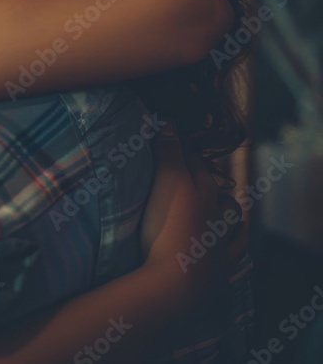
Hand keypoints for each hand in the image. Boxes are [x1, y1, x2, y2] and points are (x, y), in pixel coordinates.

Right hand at [139, 131, 242, 302]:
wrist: (174, 283)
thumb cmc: (166, 230)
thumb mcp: (166, 182)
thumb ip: (168, 149)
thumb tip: (166, 118)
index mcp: (201, 187)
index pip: (190, 157)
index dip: (178, 144)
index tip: (166, 134)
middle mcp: (216, 209)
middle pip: (210, 182)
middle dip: (198, 169)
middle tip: (180, 161)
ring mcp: (221, 237)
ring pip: (229, 213)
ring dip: (223, 203)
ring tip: (211, 198)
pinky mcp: (222, 263)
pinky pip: (236, 245)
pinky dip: (235, 236)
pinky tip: (231, 234)